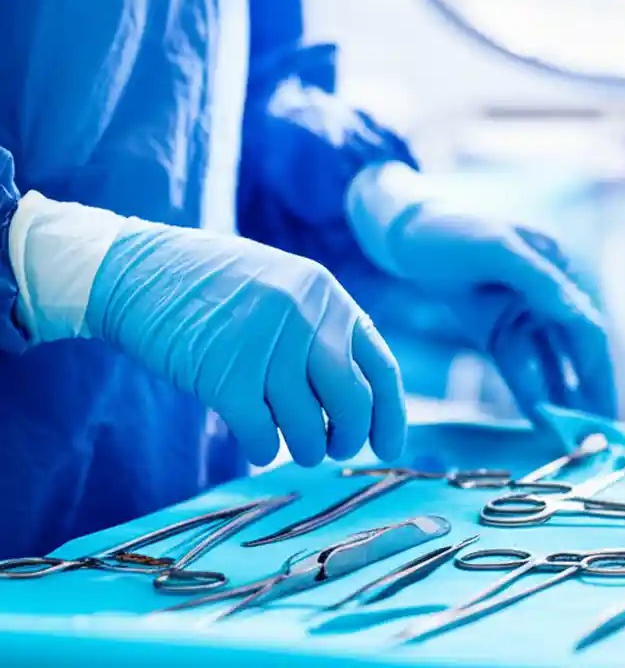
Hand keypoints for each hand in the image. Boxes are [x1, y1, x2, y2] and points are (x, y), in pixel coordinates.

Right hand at [84, 222, 405, 465]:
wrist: (138, 271)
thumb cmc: (215, 287)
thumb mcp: (285, 287)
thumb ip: (324, 330)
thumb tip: (361, 403)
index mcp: (328, 296)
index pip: (381, 368)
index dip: (391, 416)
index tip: (389, 448)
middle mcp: (305, 317)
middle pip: (352, 403)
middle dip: (348, 438)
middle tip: (334, 448)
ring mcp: (265, 345)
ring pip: (308, 426)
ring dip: (305, 448)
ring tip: (295, 446)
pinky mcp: (224, 375)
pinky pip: (262, 434)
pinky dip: (263, 448)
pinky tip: (257, 444)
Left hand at [347, 162, 615, 418]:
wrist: (401, 233)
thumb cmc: (450, 232)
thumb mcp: (495, 248)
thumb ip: (539, 280)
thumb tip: (580, 316)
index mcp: (556, 268)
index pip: (585, 328)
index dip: (596, 371)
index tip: (601, 409)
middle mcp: (547, 293)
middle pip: (576, 349)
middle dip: (589, 391)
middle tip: (600, 434)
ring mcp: (522, 313)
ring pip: (551, 362)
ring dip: (564, 396)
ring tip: (577, 435)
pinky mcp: (498, 328)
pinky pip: (521, 364)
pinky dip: (531, 389)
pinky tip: (541, 418)